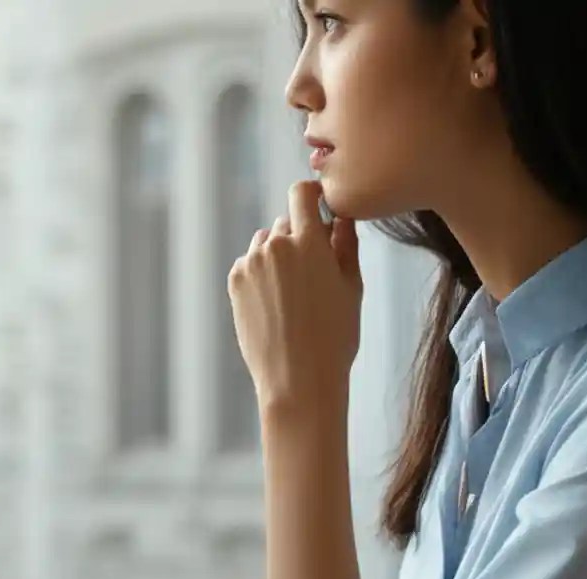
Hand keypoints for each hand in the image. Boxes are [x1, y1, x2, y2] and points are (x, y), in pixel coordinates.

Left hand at [227, 181, 362, 411]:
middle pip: (286, 222)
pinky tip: (276, 302)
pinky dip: (261, 273)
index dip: (311, 195)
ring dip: (278, 254)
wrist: (297, 377)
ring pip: (265, 243)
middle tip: (315, 270)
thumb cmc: (335, 335)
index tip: (319, 206)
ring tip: (295, 292)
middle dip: (300, 235)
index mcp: (309, 241)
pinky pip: (249, 263)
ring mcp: (251, 263)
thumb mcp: (351, 286)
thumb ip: (345, 244)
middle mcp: (275, 246)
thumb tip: (341, 216)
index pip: (301, 193)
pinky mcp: (235, 281)